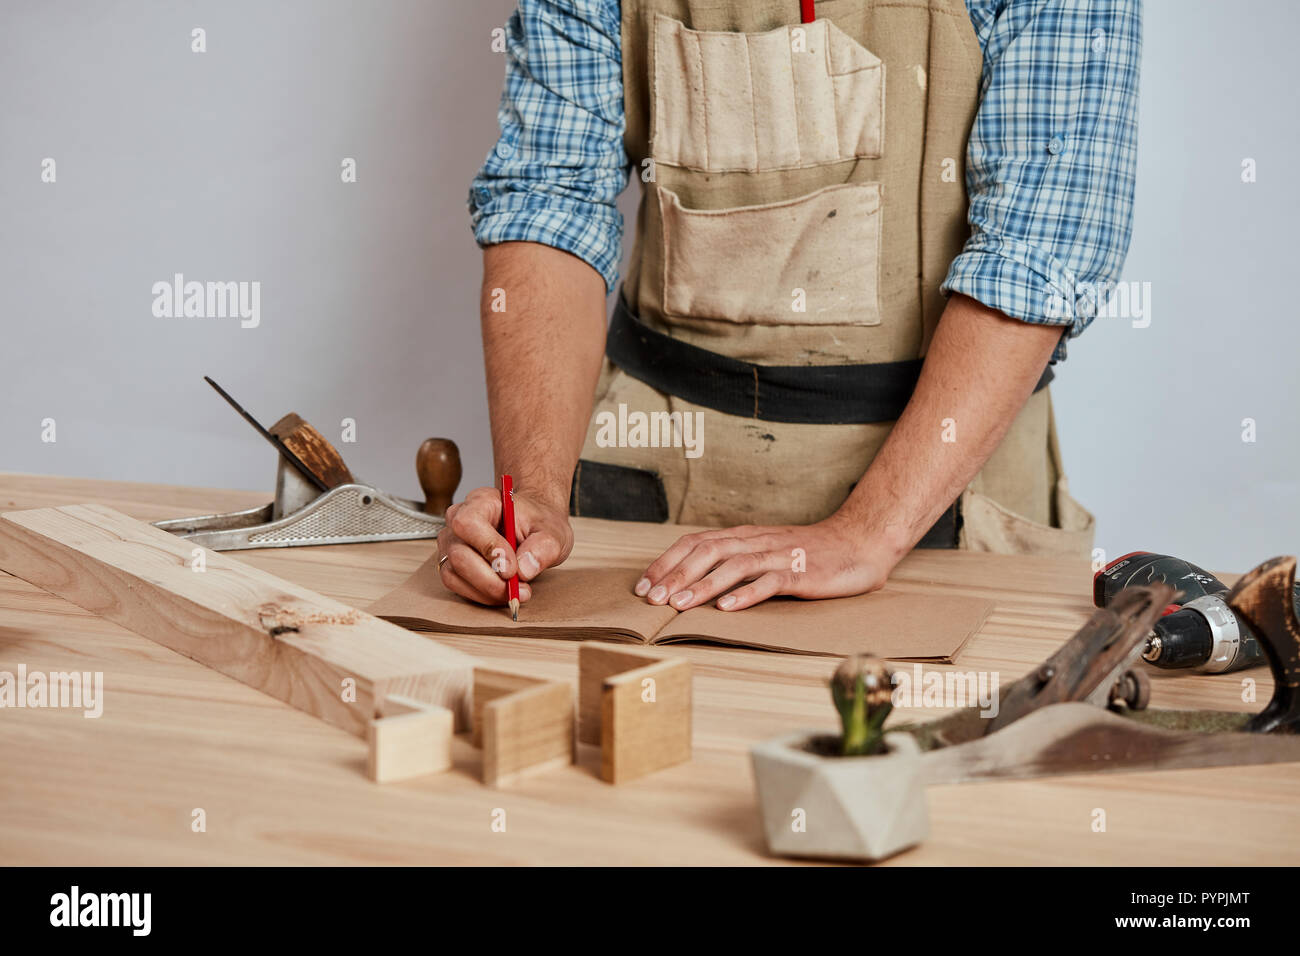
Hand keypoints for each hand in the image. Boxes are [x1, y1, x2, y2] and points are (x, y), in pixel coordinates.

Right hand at [436, 485, 573, 606]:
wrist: (534, 529)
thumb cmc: (539, 525)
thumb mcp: (553, 533)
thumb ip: (543, 548)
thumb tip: (524, 570)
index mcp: (482, 501)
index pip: (468, 523)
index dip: (488, 548)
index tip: (513, 569)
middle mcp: (458, 518)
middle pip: (458, 555)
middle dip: (489, 580)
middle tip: (519, 588)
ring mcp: (451, 542)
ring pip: (453, 573)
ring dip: (486, 590)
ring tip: (516, 591)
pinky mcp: (450, 563)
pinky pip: (456, 585)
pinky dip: (480, 595)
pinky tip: (503, 592)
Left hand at [634, 516, 899, 611]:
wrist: (861, 542)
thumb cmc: (811, 553)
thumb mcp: (767, 552)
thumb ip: (738, 561)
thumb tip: (696, 582)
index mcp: (745, 537)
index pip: (696, 543)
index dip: (667, 562)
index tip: (643, 585)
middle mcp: (757, 542)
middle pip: (707, 551)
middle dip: (676, 575)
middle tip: (652, 599)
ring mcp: (780, 556)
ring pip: (734, 566)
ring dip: (702, 585)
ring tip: (679, 605)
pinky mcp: (802, 573)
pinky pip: (770, 582)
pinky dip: (747, 594)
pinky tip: (728, 608)